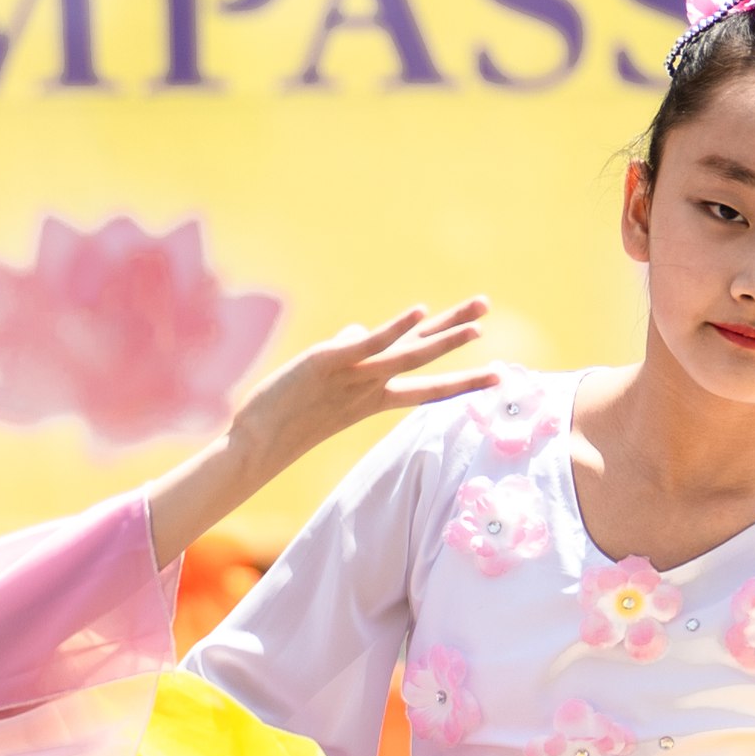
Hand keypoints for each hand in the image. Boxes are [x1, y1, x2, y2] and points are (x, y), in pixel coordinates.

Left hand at [229, 301, 505, 467]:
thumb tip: (363, 329)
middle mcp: (370, 388)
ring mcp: (353, 376)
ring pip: (408, 355)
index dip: (464, 381)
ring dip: (443, 336)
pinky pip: (370, 344)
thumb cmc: (284, 415)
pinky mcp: (330, 362)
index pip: (429, 390)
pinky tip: (420, 311)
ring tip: (477, 322)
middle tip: (491, 322)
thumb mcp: (324, 379)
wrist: (254, 445)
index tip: (500, 376)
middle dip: (459, 342)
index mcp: (373, 400)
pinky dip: (396, 328)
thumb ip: (348, 350)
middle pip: (424, 362)